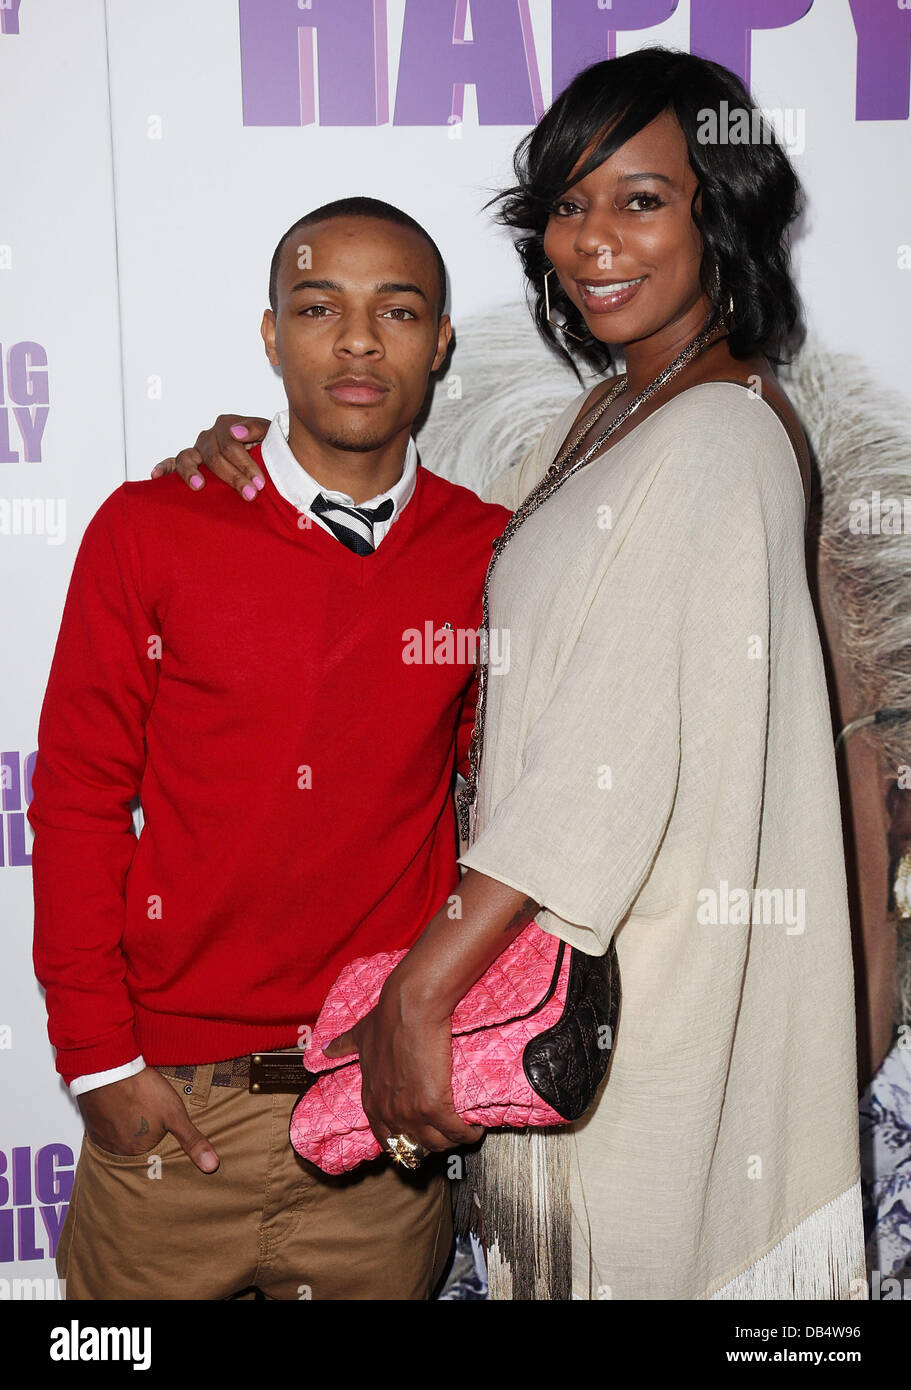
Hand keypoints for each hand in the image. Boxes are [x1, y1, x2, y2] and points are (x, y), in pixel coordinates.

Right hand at [77, 1066, 218, 1171]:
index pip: (153, 1157)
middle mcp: (117, 1151)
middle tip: (147, 1118)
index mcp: (138, 1153)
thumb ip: (192, 1141)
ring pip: (119, 1139)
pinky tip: (120, 1108)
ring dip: (127, 1129)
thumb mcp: (175, 1114)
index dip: (160, 1143)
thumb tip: (211, 1165)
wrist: (109, 1069)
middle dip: (143, 1137)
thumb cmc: (142, 1091)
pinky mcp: (91, 1124)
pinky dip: (113, 1122)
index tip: (162, 1132)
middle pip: (135, 1148)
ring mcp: (101, 1138)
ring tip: (136, 1112)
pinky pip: (105, 1130)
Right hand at [150, 415, 269, 498]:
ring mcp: (197, 449)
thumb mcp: (269, 432)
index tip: (259, 483)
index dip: (245, 465)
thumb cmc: (268, 443)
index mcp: (227, 425)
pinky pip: (173, 463)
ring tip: (199, 486)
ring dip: (192, 473)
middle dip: (233, 477)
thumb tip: (235, 433)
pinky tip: (156, 476)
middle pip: (214, 456)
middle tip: (250, 494)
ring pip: (188, 458)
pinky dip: (164, 467)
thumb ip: (256, 429)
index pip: (231, 445)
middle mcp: (209, 436)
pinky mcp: (189, 462)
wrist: (266, 451)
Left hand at [323, 972, 482, 1155]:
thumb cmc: (387, 1018)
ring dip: (451, 1140)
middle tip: (444, 1133)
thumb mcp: (360, 1035)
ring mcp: (411, 1113)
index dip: (403, 1141)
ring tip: (463, 1131)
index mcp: (372, 1100)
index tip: (417, 1137)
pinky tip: (474, 1129)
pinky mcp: (435, 1106)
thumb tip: (326, 1049)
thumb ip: (344, 1046)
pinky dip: (468, 1134)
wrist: (410, 1008)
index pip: (386, 1138)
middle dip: (430, 1143)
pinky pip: (456, 1132)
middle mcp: (389, 1112)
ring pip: (436, 1144)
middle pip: (414, 1146)